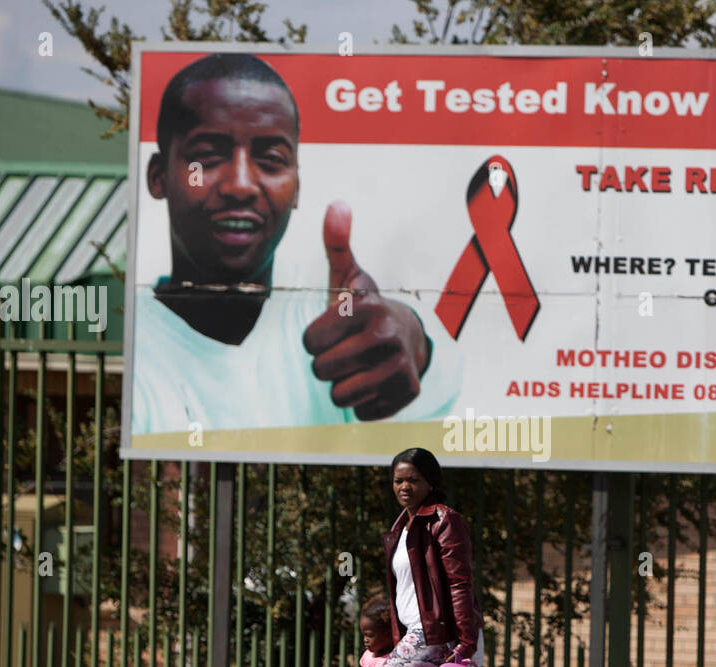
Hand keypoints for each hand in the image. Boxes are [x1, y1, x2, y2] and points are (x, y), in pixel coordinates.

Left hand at [303, 202, 429, 420]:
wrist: (407, 338)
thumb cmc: (365, 310)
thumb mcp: (348, 277)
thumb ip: (336, 243)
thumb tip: (337, 204)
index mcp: (365, 307)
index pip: (308, 343)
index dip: (314, 341)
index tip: (332, 332)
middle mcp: (386, 335)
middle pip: (321, 370)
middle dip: (326, 365)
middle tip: (345, 351)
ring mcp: (400, 366)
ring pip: (340, 395)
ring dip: (342, 386)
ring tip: (357, 368)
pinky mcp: (407, 392)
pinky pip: (362, 412)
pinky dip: (363, 404)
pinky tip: (374, 383)